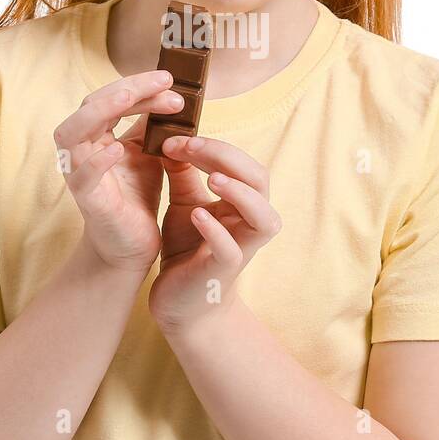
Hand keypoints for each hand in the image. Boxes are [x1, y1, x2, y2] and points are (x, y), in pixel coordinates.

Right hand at [54, 70, 186, 273]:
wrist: (130, 244)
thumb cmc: (135, 196)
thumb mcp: (147, 153)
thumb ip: (150, 125)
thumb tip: (170, 92)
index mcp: (96, 134)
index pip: (111, 97)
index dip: (140, 86)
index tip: (171, 81)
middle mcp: (81, 148)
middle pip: (91, 105)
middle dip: (127, 89)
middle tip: (163, 81)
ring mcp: (78, 173)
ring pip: (73, 132)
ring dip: (102, 111)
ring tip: (129, 97)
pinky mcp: (85, 199)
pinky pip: (82, 175)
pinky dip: (96, 161)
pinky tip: (117, 149)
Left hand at [148, 132, 282, 334]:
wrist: (180, 303)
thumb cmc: (188, 250)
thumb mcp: (185, 204)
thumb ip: (184, 174)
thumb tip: (174, 136)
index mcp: (241, 202)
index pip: (241, 164)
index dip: (213, 146)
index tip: (176, 138)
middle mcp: (248, 222)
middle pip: (259, 181)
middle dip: (229, 158)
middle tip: (193, 146)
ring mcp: (241, 248)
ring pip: (263, 218)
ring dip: (241, 194)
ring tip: (214, 179)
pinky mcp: (223, 272)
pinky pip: (231, 250)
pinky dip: (216, 230)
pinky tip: (197, 215)